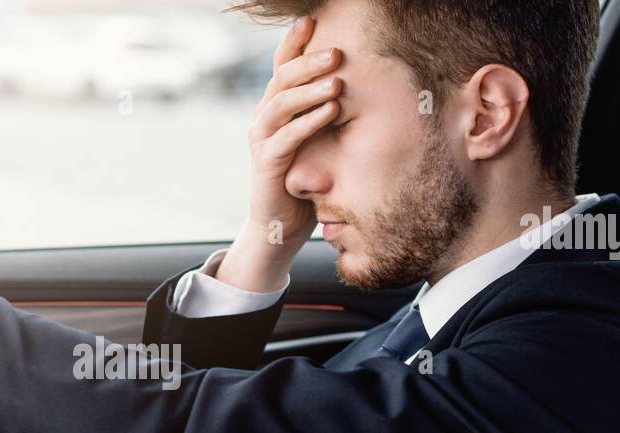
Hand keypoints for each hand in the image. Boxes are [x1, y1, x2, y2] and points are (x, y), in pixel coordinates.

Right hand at [217, 17, 341, 291]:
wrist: (281, 224)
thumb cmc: (304, 179)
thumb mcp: (317, 138)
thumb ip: (326, 110)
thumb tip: (357, 80)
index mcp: (276, 107)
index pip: (282, 66)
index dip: (295, 43)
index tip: (314, 21)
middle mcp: (264, 118)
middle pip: (281, 78)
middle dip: (309, 62)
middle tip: (337, 52)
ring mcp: (262, 139)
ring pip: (281, 102)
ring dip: (310, 88)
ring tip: (338, 79)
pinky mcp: (266, 163)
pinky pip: (287, 136)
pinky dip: (309, 121)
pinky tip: (332, 110)